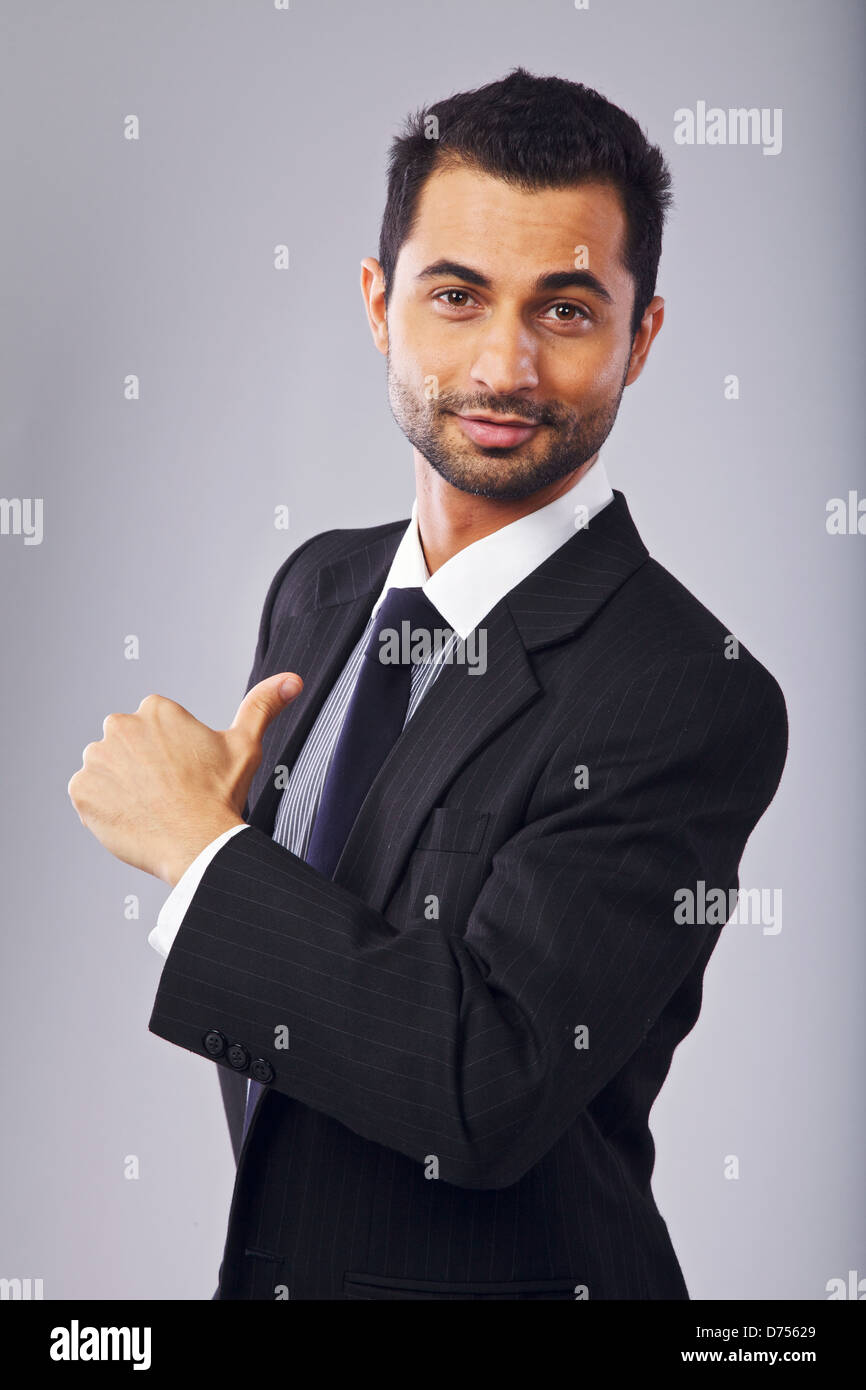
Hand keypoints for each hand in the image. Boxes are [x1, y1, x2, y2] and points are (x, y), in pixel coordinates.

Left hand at [67, 672, 303, 885]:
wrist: (199, 844)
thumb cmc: (221, 795)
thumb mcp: (245, 745)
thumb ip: (262, 705)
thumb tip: (291, 680)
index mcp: (157, 709)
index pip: (154, 730)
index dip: (171, 756)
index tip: (185, 775)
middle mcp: (120, 725)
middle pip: (126, 748)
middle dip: (142, 767)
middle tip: (168, 794)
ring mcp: (97, 758)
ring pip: (106, 771)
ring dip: (121, 786)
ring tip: (151, 808)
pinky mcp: (80, 790)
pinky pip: (87, 796)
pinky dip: (104, 808)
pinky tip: (132, 818)